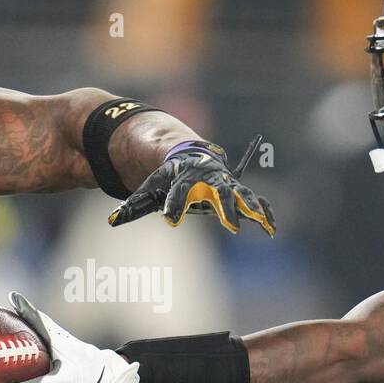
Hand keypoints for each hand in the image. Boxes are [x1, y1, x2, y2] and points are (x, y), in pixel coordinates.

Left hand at [108, 138, 275, 236]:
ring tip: (263, 222)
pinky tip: (271, 227)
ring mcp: (225, 183)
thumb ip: (133, 205)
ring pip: (241, 193)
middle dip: (226, 207)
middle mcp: (207, 178)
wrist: (186, 155)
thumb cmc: (166, 176)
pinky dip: (264, 211)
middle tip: (232, 226)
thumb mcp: (148, 187)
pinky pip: (253, 200)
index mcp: (184, 176)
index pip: (179, 191)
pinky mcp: (235, 191)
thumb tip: (112, 221)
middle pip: (218, 191)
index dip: (175, 205)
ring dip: (251, 207)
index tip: (171, 220)